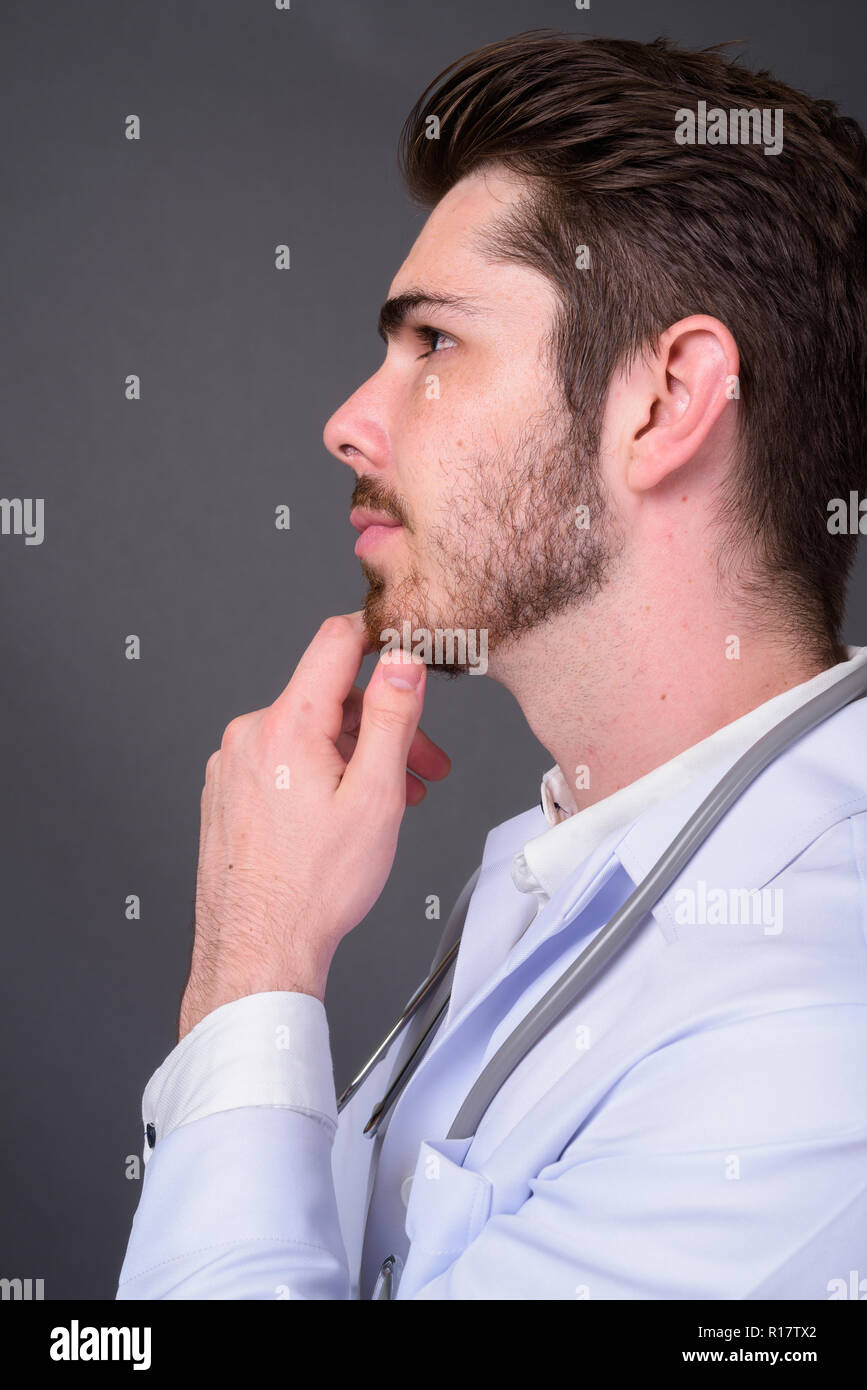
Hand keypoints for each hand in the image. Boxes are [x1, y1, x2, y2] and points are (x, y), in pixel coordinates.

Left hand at [178, 612, 449, 1039]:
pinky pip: (283, 763)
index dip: (380, 637)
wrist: (259, 947)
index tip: (409, 651)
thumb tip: (402, 659)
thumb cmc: (315, 887)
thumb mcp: (375, 795)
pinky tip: (345, 813)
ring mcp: (232, 765)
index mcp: (286, 726)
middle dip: (384, 727)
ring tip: (393, 799)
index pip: (335, 642)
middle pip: (330, 701)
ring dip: (357, 757)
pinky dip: (321, 776)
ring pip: (309, 736)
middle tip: (425, 767)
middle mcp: (250, 736)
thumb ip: (391, 716)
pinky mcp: (226, 792)